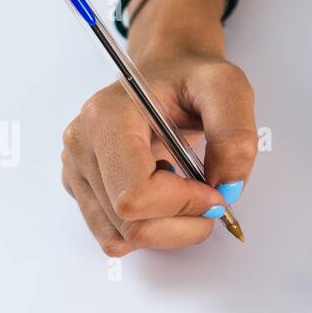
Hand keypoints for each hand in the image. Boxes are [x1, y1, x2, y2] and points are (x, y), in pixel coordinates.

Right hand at [61, 48, 257, 255]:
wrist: (166, 73)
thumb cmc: (187, 78)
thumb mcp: (226, 87)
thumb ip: (235, 135)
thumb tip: (226, 187)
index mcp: (107, 117)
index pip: (134, 196)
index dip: (183, 204)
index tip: (212, 190)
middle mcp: (82, 145)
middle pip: (128, 225)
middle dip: (181, 222)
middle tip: (208, 196)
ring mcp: (76, 169)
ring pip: (120, 239)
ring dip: (167, 229)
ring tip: (183, 191)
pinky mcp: (81, 189)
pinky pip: (113, 237)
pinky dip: (149, 228)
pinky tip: (162, 196)